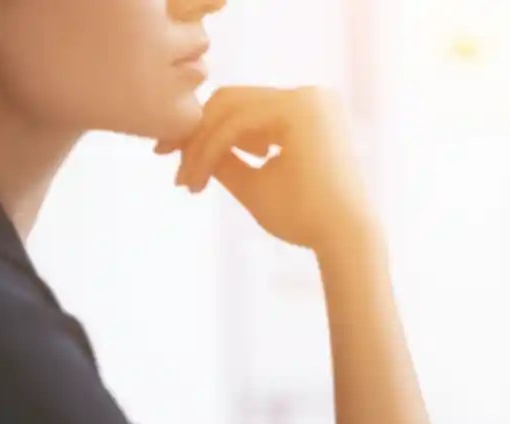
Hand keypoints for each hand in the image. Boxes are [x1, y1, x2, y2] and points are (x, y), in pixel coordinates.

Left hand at [155, 86, 378, 255]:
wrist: (343, 239)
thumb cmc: (305, 218)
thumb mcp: (255, 183)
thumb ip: (225, 160)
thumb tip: (189, 144)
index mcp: (305, 112)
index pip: (240, 110)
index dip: (203, 131)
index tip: (178, 162)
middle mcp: (310, 97)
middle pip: (230, 101)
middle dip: (194, 131)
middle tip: (166, 161)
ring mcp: (308, 100)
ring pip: (229, 109)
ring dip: (201, 144)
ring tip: (188, 181)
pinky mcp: (301, 109)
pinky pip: (238, 121)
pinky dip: (212, 147)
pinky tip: (200, 176)